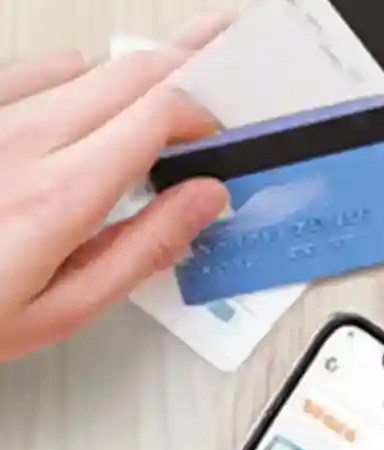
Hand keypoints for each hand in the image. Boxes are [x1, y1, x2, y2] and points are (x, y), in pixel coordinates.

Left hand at [0, 13, 232, 359]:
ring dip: (131, 80)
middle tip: (218, 68)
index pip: (160, 113)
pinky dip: (68, 77)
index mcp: (60, 194)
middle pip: (132, 73)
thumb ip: (144, 249)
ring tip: (153, 97)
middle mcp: (24, 142)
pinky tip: (78, 98)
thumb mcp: (62, 308)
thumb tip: (204, 201)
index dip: (204, 114)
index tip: (217, 138)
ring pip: (85, 66)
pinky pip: (30, 67)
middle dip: (187, 67)